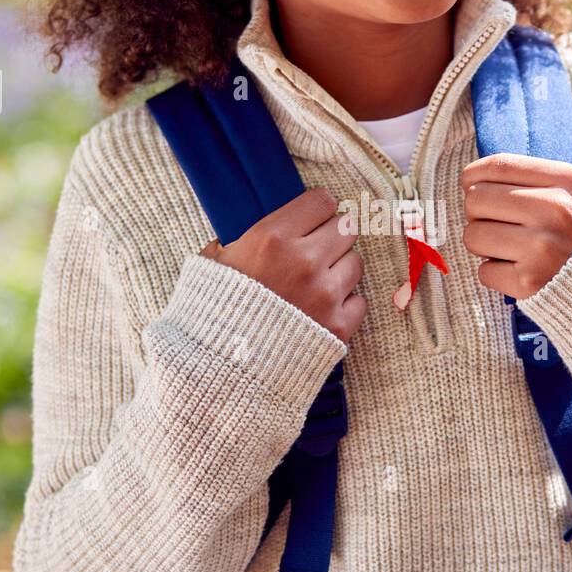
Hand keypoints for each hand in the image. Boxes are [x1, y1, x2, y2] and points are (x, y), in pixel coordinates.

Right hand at [198, 186, 366, 343]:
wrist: (221, 370)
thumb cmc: (212, 314)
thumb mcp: (212, 265)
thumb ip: (236, 241)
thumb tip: (247, 232)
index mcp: (272, 238)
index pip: (321, 201)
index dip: (317, 210)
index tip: (313, 219)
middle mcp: (304, 261)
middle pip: (346, 228)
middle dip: (332, 237)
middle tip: (317, 252)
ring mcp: (325, 295)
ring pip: (356, 262)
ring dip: (340, 270)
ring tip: (317, 284)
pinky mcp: (338, 326)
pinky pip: (359, 301)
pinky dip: (345, 305)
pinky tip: (323, 311)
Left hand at [460, 154, 571, 298]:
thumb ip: (537, 179)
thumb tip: (473, 179)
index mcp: (570, 182)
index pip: (499, 165)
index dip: (473, 176)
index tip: (472, 185)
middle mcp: (557, 211)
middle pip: (476, 200)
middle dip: (479, 213)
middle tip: (499, 223)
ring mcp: (542, 248)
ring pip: (473, 236)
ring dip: (484, 244)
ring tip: (511, 248)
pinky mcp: (530, 283)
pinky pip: (483, 272)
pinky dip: (497, 274)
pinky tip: (521, 271)